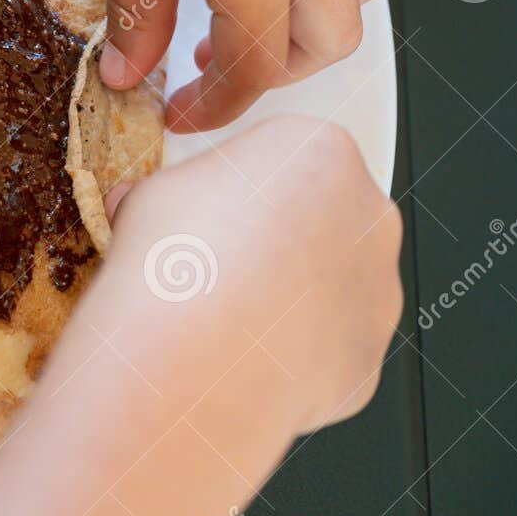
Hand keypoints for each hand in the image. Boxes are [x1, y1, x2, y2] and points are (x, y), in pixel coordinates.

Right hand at [0, 118, 401, 515]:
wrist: (190, 358)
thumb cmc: (169, 263)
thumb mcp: (148, 196)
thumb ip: (170, 196)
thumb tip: (141, 211)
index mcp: (319, 152)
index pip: (282, 155)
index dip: (232, 187)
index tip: (195, 214)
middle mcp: (366, 217)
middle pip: (317, 219)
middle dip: (269, 241)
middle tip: (203, 267)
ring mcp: (375, 293)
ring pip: (325, 288)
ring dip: (281, 300)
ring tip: (214, 322)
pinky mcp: (364, 359)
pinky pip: (323, 350)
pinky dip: (286, 356)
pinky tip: (234, 362)